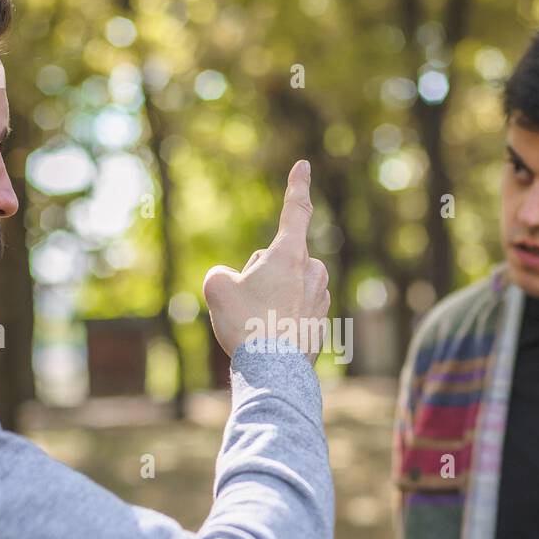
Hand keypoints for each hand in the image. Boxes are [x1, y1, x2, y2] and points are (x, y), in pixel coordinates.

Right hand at [203, 159, 330, 364]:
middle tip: (250, 304)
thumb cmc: (246, 325)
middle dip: (262, 274)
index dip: (297, 186)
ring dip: (272, 297)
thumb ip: (221, 274)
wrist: (273, 372)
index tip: (304, 166)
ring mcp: (321, 298)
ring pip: (287, 286)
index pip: (296, 211)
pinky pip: (295, 309)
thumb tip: (234, 282)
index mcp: (290, 255)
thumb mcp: (216, 289)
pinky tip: (271, 337)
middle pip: (279, 261)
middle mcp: (313, 271)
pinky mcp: (322, 322)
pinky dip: (282, 317)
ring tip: (260, 323)